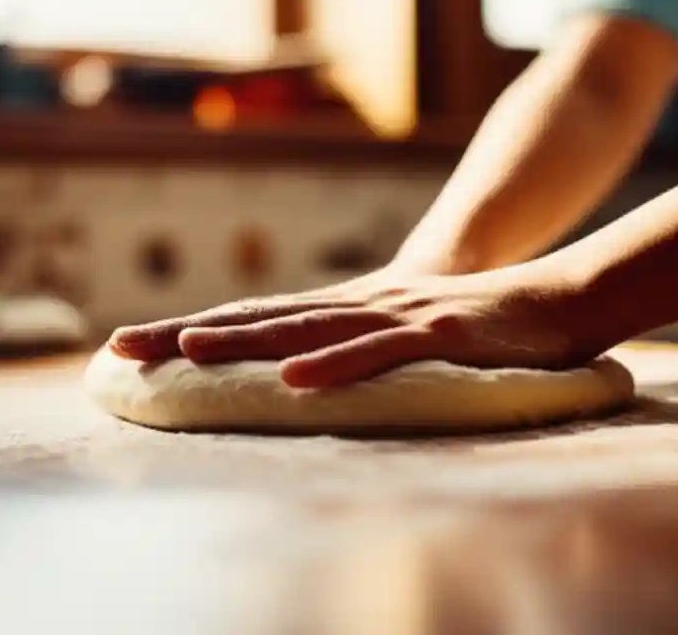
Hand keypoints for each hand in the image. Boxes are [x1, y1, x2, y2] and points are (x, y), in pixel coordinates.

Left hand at [108, 266, 604, 387]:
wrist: (557, 299)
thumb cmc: (480, 328)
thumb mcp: (404, 339)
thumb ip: (356, 350)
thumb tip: (301, 374)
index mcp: (345, 311)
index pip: (254, 321)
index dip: (189, 332)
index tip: (129, 349)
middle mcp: (358, 304)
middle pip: (261, 319)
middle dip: (186, 334)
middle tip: (120, 348)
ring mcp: (396, 313)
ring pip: (308, 327)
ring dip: (244, 339)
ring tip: (184, 352)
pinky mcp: (438, 331)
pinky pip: (379, 350)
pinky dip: (335, 364)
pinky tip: (294, 379)